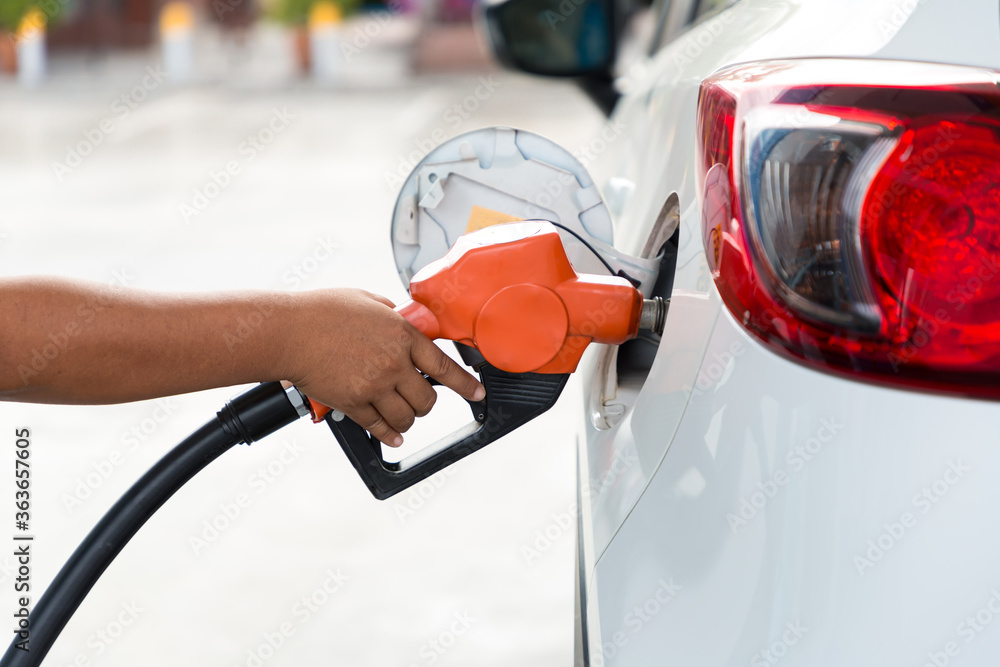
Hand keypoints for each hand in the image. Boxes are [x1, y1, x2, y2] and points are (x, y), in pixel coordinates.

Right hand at [281, 289, 484, 446]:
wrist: (288, 332)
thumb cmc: (323, 311)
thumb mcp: (367, 300)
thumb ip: (391, 314)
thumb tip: (402, 322)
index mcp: (402, 335)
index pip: (446, 366)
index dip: (466, 384)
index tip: (478, 394)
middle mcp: (393, 363)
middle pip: (428, 399)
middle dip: (427, 402)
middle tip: (420, 399)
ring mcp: (374, 386)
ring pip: (407, 418)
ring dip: (407, 420)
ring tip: (401, 415)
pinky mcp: (353, 403)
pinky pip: (379, 427)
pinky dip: (388, 434)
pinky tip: (392, 435)